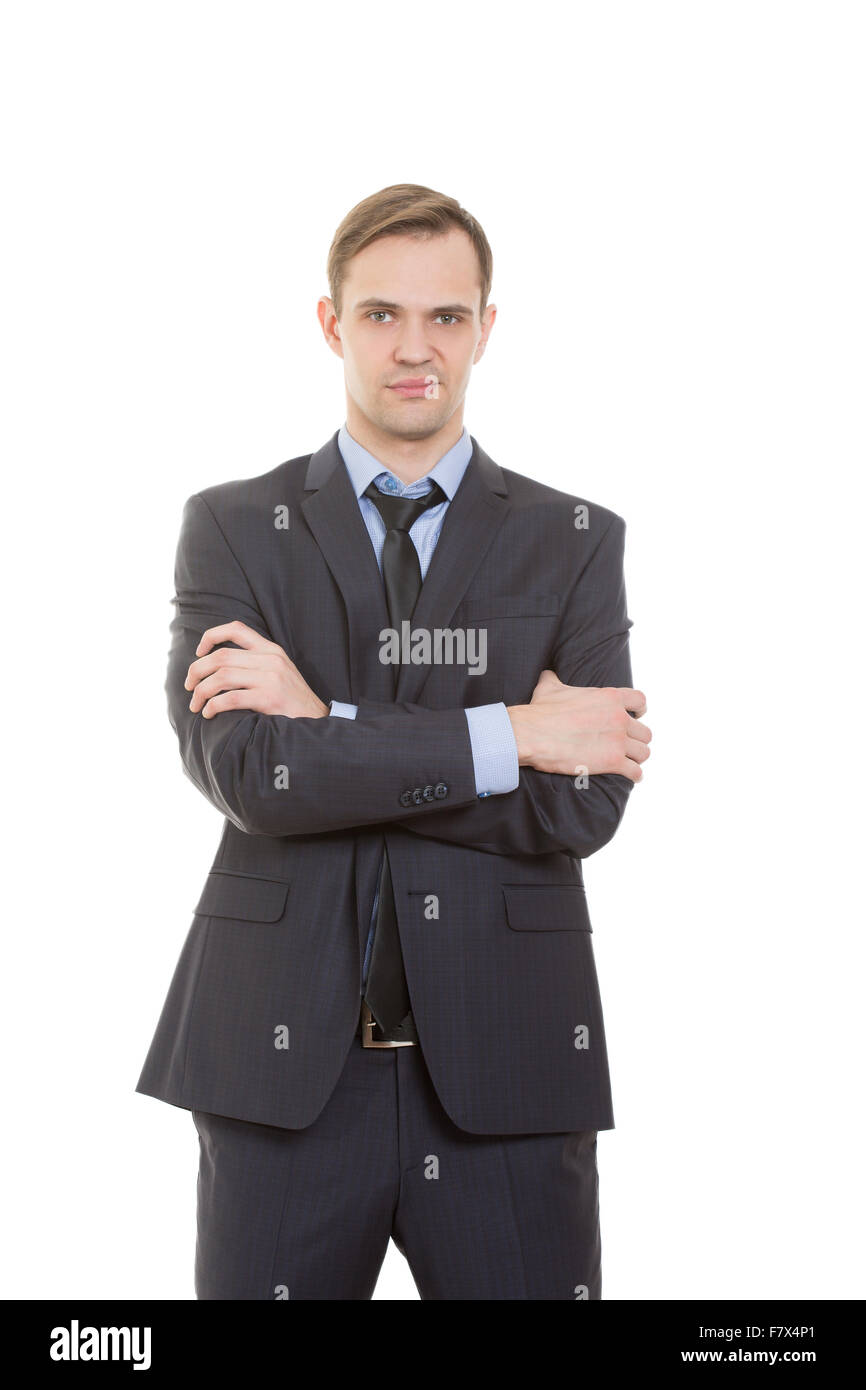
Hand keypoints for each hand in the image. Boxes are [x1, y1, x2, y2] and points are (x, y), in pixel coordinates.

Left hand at [184, 620, 329, 719]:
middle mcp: (271, 659)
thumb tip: (218, 665)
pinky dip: (214, 706)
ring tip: (196, 705)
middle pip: (221, 656)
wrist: (317, 722)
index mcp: (271, 649)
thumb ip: (255, 664)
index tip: (199, 653)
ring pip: (222, 676)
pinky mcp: (270, 698)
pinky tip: (209, 713)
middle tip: (189, 687)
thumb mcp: (279, 673)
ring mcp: (271, 678)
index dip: (212, 636)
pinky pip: (231, 698)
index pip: (236, 629)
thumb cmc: (292, 701)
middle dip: (197, 671)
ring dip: (202, 691)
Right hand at [507, 670, 651, 780]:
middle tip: (626, 746)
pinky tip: (629, 776)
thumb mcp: (549, 687)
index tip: (636, 717)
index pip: (640, 701)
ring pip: (643, 752)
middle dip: (636, 740)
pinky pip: (635, 772)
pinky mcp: (612, 762)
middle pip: (644, 732)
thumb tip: (547, 673)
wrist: (531, 734)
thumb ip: (555, 679)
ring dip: (636, 758)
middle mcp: (619, 717)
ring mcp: (617, 740)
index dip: (639, 711)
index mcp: (609, 697)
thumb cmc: (539, 711)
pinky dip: (633, 775)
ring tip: (628, 763)